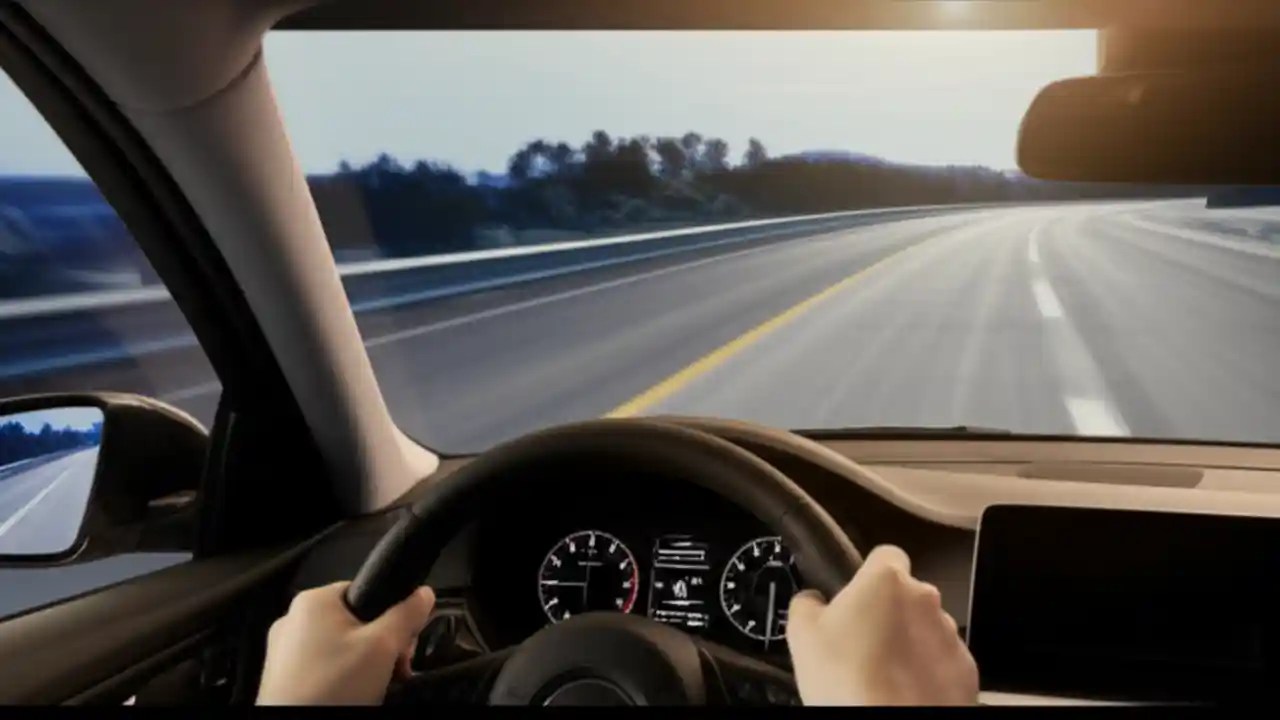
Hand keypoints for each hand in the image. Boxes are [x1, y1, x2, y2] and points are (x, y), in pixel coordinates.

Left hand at [257, 582, 435, 704]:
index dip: (393, 617)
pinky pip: (323, 668)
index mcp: (314, 601)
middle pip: (356, 623)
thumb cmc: (333, 686)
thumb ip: (406, 615)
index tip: (404, 644)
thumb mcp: (383, 647)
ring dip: (365, 665)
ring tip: (374, 687)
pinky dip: (342, 680)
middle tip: (394, 669)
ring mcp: (284, 652)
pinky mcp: (283, 678)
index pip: (367, 593)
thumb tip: (423, 594)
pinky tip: (351, 696)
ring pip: (340, 648)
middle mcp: (293, 620)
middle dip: (382, 647)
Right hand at [786, 545, 977, 705]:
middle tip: (860, 644)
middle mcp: (925, 599)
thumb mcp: (802, 635)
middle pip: (906, 595)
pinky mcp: (966, 669)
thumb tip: (812, 601)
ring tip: (881, 674)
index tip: (855, 599)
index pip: (884, 555)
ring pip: (925, 628)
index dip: (868, 575)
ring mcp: (950, 634)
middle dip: (888, 613)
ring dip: (908, 643)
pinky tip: (902, 691)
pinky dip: (927, 672)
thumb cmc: (847, 679)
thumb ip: (807, 604)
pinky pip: (942, 660)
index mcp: (886, 579)